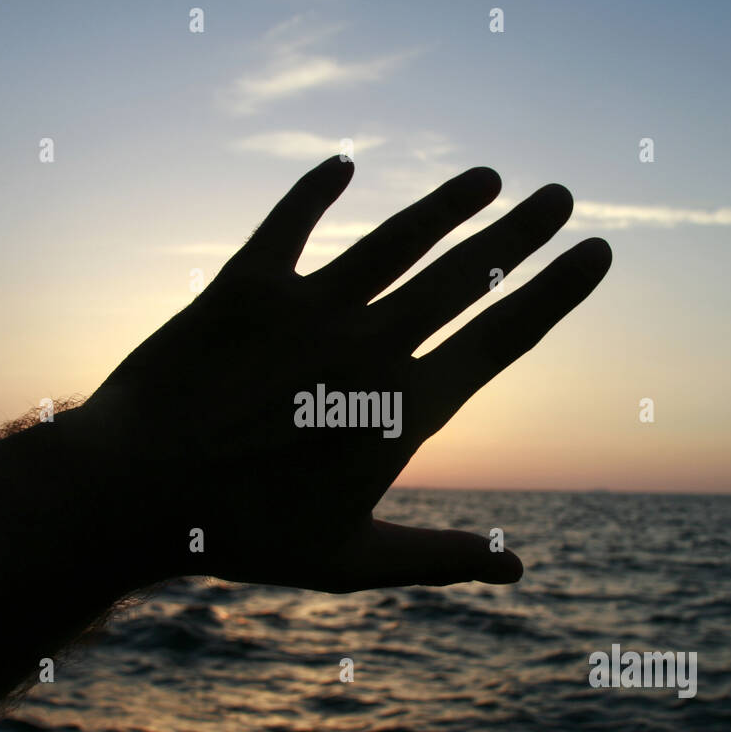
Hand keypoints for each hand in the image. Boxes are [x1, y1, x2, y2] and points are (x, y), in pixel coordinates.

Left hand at [80, 156, 611, 591]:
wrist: (133, 494)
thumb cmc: (243, 538)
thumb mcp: (350, 561)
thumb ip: (438, 558)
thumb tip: (518, 568)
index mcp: (404, 411)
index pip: (503, 337)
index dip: (557, 291)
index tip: (597, 252)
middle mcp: (369, 347)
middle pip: (467, 273)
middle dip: (523, 229)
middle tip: (561, 195)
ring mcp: (308, 310)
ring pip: (398, 238)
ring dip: (449, 203)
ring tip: (488, 176)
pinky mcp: (245, 286)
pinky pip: (291, 220)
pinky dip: (315, 188)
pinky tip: (342, 162)